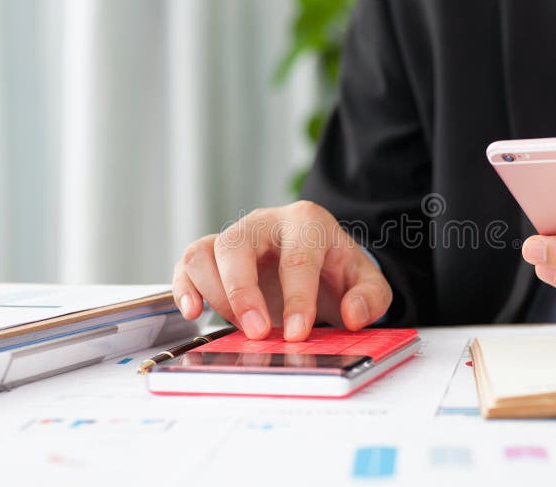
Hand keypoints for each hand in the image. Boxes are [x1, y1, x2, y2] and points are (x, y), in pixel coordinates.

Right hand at [172, 201, 391, 340]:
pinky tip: (193, 312)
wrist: (318, 260)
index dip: (296, 298)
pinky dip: (184, 287)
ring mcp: (236, 236)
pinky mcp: (214, 254)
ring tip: (237, 326)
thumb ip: (370, 297)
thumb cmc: (337, 269)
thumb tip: (353, 315)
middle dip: (243, 293)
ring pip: (206, 252)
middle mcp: (265, 222)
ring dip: (215, 293)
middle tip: (257, 333)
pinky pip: (188, 262)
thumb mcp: (366, 281)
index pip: (296, 258)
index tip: (296, 334)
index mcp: (306, 222)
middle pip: (237, 246)